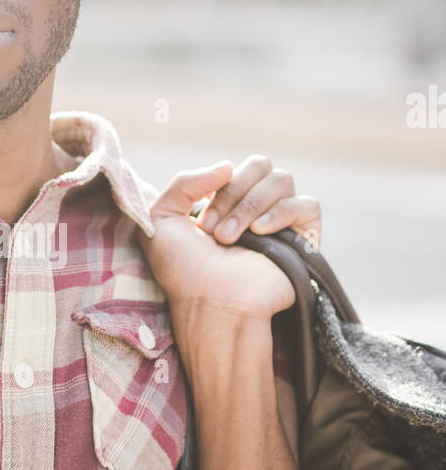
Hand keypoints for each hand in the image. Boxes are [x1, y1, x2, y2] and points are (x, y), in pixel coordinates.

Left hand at [136, 155, 321, 323]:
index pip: (236, 168)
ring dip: (251, 205)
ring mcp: (282, 223)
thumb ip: (185, 181)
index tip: (201, 225)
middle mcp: (257, 209)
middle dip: (234, 193)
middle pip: (262, 165)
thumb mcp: (162, 218)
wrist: (209, 304)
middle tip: (215, 232)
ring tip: (232, 239)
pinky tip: (261, 232)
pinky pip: (307, 205)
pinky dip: (282, 212)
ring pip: (282, 180)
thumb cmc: (182, 270)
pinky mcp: (305, 239)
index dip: (218, 187)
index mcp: (228, 203)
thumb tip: (227, 165)